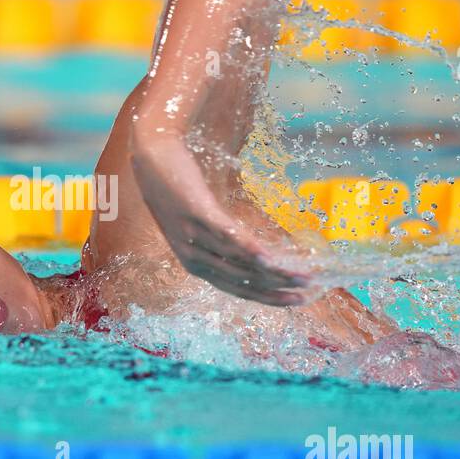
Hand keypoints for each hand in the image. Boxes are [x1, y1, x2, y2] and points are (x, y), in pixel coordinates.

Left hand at [130, 126, 310, 305]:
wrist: (152, 158)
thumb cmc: (178, 190)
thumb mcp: (197, 224)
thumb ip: (221, 240)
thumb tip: (256, 248)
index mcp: (194, 263)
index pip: (236, 289)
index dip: (267, 297)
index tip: (295, 300)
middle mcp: (192, 256)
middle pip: (241, 280)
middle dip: (277, 288)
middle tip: (307, 290)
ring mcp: (193, 235)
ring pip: (238, 262)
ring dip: (274, 272)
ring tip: (301, 275)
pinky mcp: (196, 212)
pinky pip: (227, 236)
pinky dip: (250, 249)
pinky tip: (270, 257)